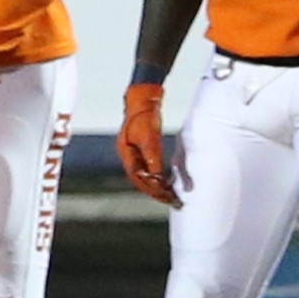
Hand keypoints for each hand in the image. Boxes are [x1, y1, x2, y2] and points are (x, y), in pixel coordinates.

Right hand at [117, 83, 179, 206]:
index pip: (138, 178)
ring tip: (170, 194)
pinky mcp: (141, 146)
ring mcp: (133, 150)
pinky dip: (157, 175)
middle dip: (155, 191)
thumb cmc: (144, 115)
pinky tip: (166, 179)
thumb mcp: (149, 136)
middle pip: (140, 179)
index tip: (166, 197)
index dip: (151, 189)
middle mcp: (127, 154)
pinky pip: (148, 166)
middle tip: (172, 201)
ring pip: (144, 174)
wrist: (143, 97)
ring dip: (157, 185)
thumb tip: (157, 176)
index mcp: (126, 153)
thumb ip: (152, 156)